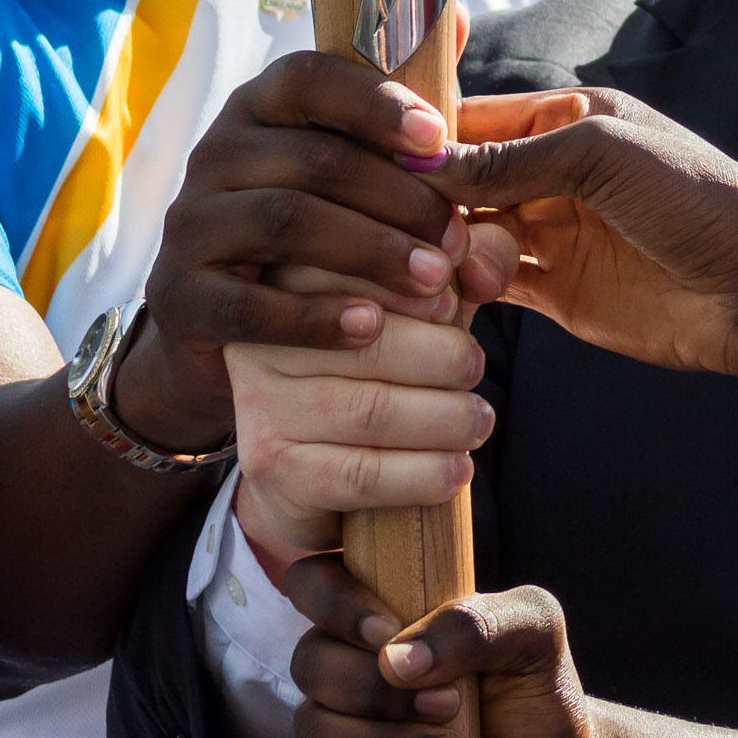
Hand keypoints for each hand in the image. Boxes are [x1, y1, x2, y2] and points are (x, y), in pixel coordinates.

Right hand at [128, 54, 508, 456]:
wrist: (220, 342)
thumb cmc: (316, 244)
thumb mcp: (359, 177)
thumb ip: (404, 116)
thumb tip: (453, 16)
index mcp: (261, 112)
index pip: (309, 78)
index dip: (376, 102)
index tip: (439, 136)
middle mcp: (216, 155)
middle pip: (313, 158)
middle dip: (399, 197)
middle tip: (458, 237)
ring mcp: (189, 225)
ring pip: (285, 220)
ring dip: (371, 251)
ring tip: (434, 282)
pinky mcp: (179, 296)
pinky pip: (248, 303)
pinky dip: (316, 316)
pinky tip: (371, 328)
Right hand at [226, 286, 495, 566]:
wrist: (311, 467)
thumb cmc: (380, 366)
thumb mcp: (422, 303)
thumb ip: (462, 263)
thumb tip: (478, 264)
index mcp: (287, 274)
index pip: (358, 264)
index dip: (417, 282)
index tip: (453, 301)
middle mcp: (261, 332)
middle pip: (371, 339)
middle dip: (442, 354)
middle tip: (474, 367)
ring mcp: (258, 401)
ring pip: (373, 409)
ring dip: (445, 418)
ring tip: (478, 421)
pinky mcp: (271, 464)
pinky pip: (362, 472)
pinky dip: (422, 473)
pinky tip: (457, 470)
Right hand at [288, 561, 601, 737]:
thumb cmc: (535, 693)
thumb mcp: (534, 635)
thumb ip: (477, 624)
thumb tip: (397, 660)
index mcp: (384, 609)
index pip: (315, 581)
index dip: (334, 603)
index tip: (386, 633)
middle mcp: (349, 664)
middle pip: (311, 664)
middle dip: (379, 692)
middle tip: (449, 706)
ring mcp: (338, 729)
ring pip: (315, 733)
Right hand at [425, 86, 737, 378]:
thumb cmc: (697, 200)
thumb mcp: (602, 155)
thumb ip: (513, 157)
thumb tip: (426, 161)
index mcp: (572, 120)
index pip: (478, 119)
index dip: (427, 135)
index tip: (373, 151)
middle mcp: (557, 174)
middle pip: (466, 180)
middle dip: (430, 198)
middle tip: (400, 220)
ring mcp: (556, 235)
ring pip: (472, 234)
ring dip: (446, 245)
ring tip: (436, 260)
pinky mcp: (559, 293)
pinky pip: (493, 286)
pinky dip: (464, 288)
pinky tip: (445, 291)